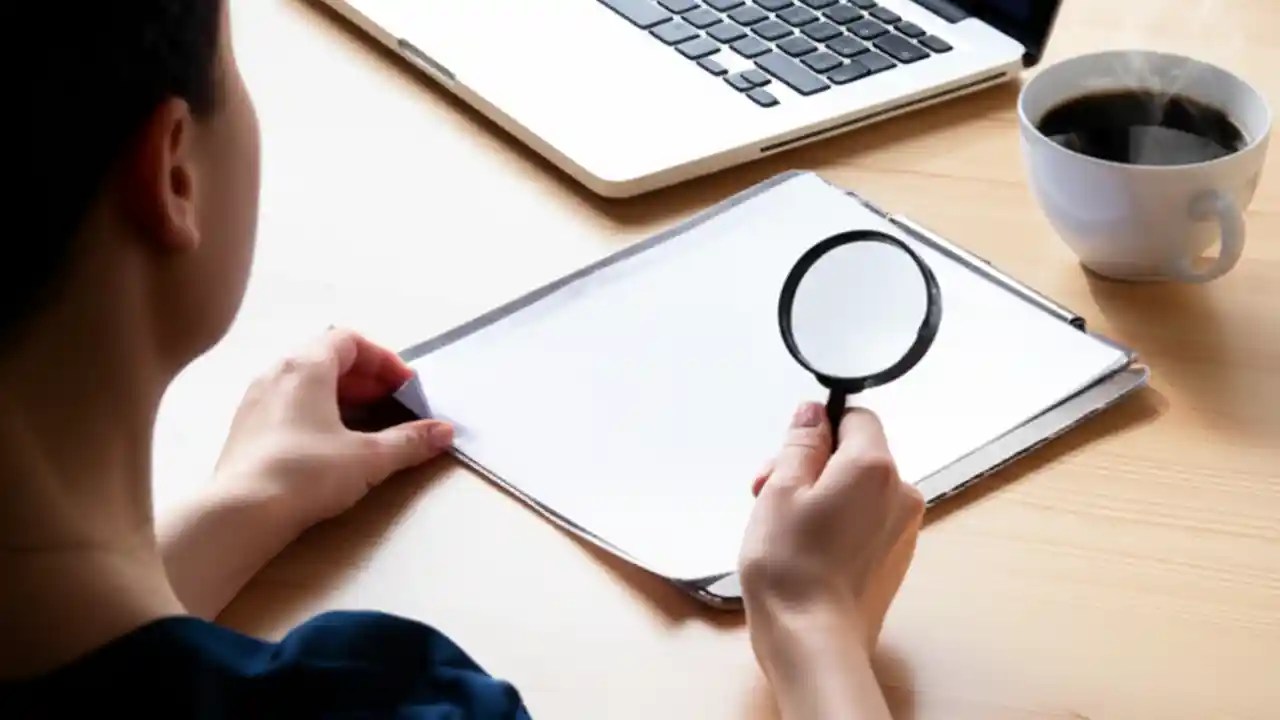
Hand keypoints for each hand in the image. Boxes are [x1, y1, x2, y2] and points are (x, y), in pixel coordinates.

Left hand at [213, 328, 453, 533]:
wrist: (240, 513)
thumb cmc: (306, 473)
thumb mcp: (368, 458)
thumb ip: (409, 441)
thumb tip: (445, 431)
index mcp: (306, 367)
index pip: (349, 340)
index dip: (383, 360)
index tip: (404, 388)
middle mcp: (276, 373)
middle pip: (327, 358)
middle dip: (365, 379)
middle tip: (391, 406)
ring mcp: (255, 400)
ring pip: (305, 381)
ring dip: (340, 395)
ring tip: (364, 425)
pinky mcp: (245, 428)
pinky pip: (287, 403)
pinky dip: (315, 411)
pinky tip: (329, 444)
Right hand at [739, 401, 923, 651]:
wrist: (814, 641)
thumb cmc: (791, 567)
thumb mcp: (780, 490)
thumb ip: (801, 443)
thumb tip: (813, 413)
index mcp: (875, 467)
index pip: (855, 417)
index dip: (817, 430)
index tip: (786, 456)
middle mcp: (900, 493)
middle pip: (854, 455)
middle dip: (810, 467)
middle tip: (767, 495)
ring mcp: (902, 529)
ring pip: (857, 490)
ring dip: (820, 497)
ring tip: (782, 530)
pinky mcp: (894, 559)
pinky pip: (864, 521)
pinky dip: (836, 525)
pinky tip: (805, 551)